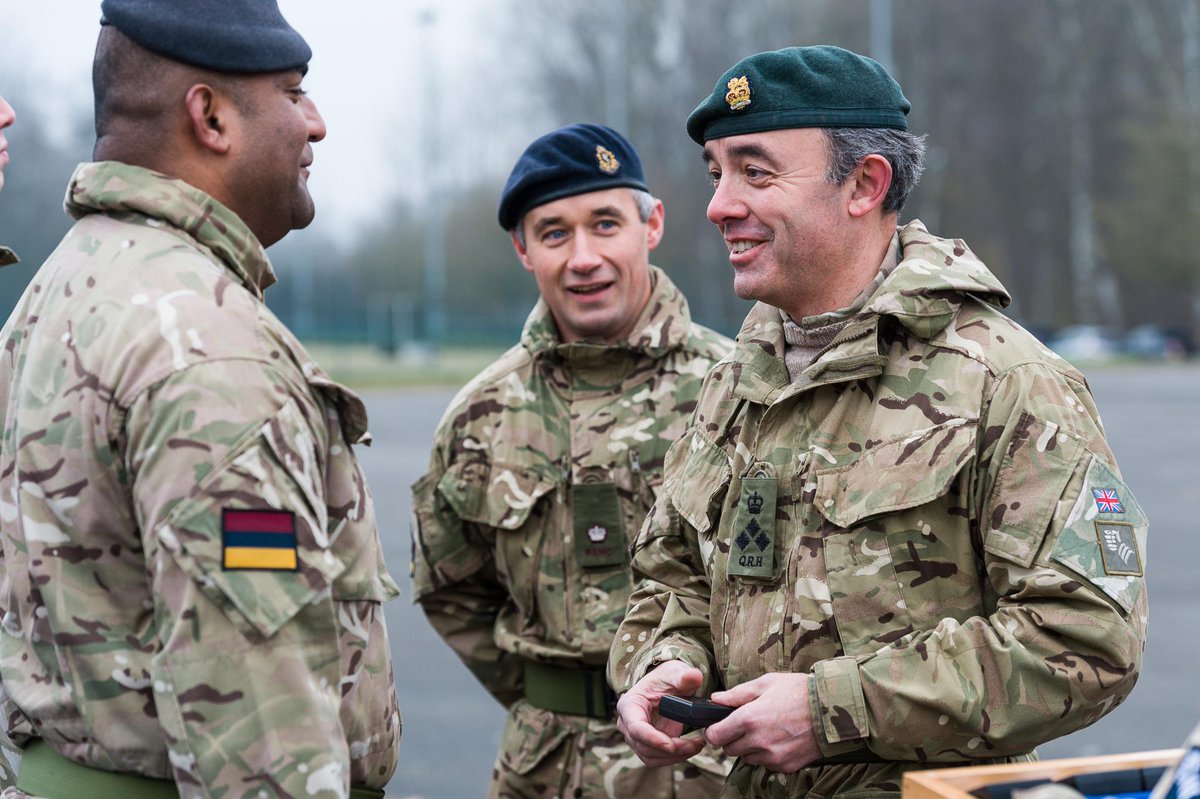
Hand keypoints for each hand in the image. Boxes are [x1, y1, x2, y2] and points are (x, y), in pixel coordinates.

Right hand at [615, 660, 707, 766]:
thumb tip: (694, 677)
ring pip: (651, 757)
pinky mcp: (647, 745)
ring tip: (697, 745)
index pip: (635, 728)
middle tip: (695, 744)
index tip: (672, 746)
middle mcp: (628, 724)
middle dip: (670, 750)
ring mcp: (636, 737)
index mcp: (630, 705)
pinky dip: (676, 757)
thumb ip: (683, 676)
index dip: (652, 739)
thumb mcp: (674, 673)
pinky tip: (692, 748)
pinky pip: (658, 759)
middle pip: (644, 746)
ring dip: (675, 756)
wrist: (665, 686)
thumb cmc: (666, 678)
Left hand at [704, 672, 820, 772]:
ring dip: (751, 748)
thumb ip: (737, 694)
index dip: (715, 730)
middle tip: (746, 725)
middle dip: (733, 738)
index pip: (716, 736)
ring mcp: (773, 757)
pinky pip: (767, 764)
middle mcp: (758, 741)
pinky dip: (768, 755)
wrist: (833, 710)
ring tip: (767, 730)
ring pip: (748, 758)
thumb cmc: (800, 691)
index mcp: (749, 718)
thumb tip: (716, 699)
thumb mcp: (767, 683)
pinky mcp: (786, 766)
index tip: (720, 725)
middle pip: (729, 750)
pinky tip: (780, 739)